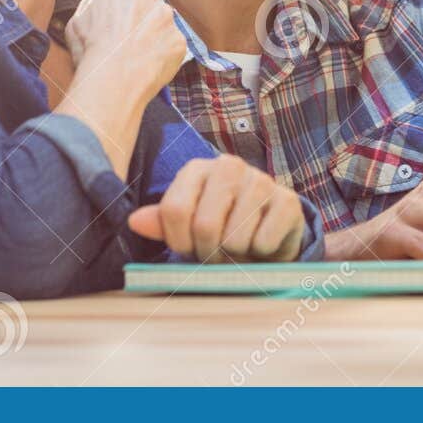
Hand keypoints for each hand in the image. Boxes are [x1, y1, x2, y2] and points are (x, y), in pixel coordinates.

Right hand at [65, 0, 185, 105]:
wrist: (115, 82)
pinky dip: (162, 51)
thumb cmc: (90, 55)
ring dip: (151, 30)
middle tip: (124, 34)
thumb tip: (98, 0)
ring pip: (159, 18)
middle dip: (136, 9)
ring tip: (135, 54)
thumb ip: (90, 5)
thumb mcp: (75, 24)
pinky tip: (148, 64)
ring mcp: (164, 16)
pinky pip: (170, 41)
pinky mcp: (178, 38)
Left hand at [128, 154, 305, 261]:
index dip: (180, 242)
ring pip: (235, 238)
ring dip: (235, 255)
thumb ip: (162, 223)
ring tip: (239, 247)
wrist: (267, 231)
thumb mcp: (185, 226)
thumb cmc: (220, 228)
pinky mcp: (288, 201)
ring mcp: (262, 181)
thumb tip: (135, 221)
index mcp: (197, 169)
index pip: (174, 211)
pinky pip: (264, 242)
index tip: (189, 247)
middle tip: (216, 252)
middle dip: (208, 252)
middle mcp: (229, 166)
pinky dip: (261, 253)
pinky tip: (262, 242)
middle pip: (205, 226)